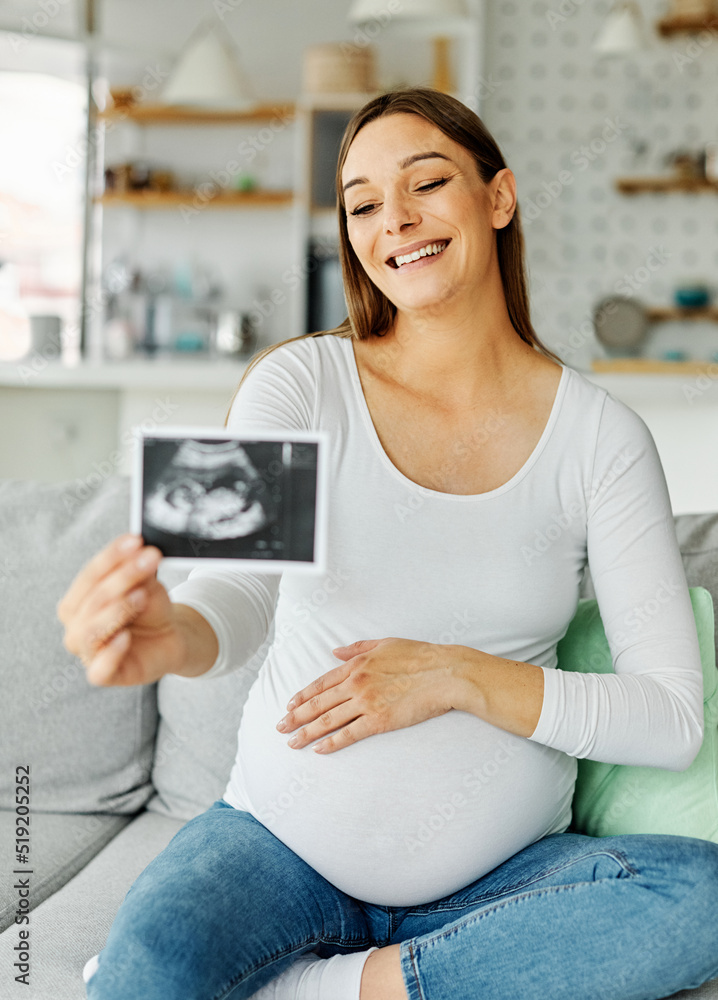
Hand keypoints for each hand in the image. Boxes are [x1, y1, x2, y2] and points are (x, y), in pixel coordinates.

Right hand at [57, 533, 187, 686]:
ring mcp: (88, 652)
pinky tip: (126, 637)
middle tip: (149, 561)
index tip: (135, 540)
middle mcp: (76, 626)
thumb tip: (138, 552)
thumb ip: (138, 573)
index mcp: (78, 601)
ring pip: (91, 632)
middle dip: (121, 578)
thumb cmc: (149, 609)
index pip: (89, 575)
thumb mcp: (147, 585)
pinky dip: (111, 653)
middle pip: (93, 600)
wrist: (170, 637)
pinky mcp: (105, 675)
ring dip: (116, 611)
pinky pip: (99, 670)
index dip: (111, 557)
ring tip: (140, 596)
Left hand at [276, 637, 455, 753]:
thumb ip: (357, 648)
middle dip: (296, 717)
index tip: (290, 705)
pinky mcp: (379, 721)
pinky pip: (349, 734)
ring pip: (328, 721)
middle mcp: (356, 683)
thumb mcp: (385, 643)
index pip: (321, 683)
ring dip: (307, 733)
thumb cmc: (420, 656)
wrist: (444, 672)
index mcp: (357, 664)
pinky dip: (332, 743)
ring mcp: (366, 703)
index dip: (303, 696)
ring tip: (293, 742)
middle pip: (318, 704)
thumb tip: (335, 652)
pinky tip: (319, 749)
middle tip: (280, 727)